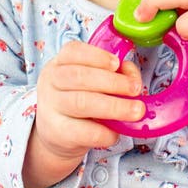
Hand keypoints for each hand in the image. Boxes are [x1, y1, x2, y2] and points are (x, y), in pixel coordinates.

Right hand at [23, 40, 143, 187]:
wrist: (57, 135)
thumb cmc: (79, 101)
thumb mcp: (92, 82)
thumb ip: (114, 73)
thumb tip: (132, 75)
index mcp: (60, 63)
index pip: (72, 51)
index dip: (97, 56)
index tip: (117, 64)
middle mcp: (51, 82)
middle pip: (79, 76)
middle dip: (112, 82)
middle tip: (135, 89)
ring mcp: (51, 108)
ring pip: (81, 103)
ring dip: (114, 106)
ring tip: (136, 111)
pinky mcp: (58, 133)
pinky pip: (83, 132)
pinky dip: (104, 132)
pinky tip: (116, 132)